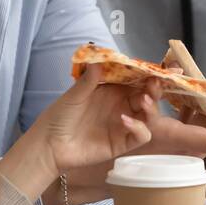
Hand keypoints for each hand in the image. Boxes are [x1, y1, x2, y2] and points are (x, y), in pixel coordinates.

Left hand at [38, 64, 156, 172]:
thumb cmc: (59, 117)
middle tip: (153, 85)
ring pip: (150, 116)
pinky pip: (141, 135)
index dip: (147, 75)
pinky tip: (125, 121)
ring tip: (144, 101)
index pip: (136, 81)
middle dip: (154, 90)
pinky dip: (139, 128)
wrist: (49, 145)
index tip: (156, 70)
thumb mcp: (74, 95)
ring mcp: (124, 125)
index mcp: (113, 91)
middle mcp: (122, 107)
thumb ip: (89, 80)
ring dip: (151, 107)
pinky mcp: (123, 143)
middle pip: (148, 97)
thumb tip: (99, 60)